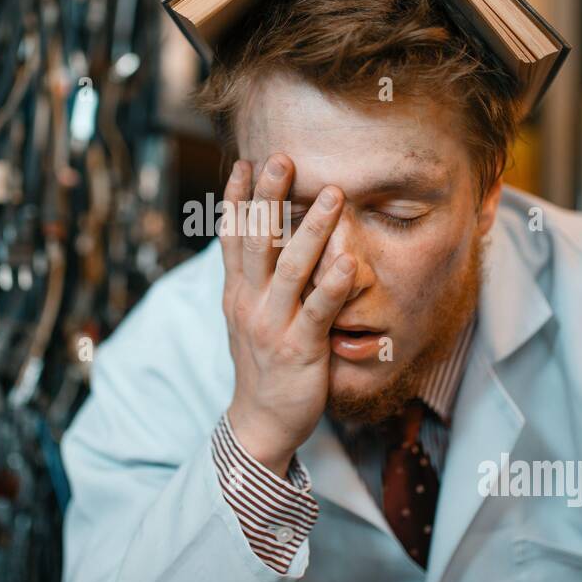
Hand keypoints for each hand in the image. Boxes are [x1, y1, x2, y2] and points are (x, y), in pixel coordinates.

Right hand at [220, 153, 355, 476]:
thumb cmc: (262, 365)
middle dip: (269, 198)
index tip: (244, 161)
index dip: (236, 198)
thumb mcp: (248, 316)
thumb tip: (260, 238)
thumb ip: (254, 279)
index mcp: (237, 293)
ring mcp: (273, 325)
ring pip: (291, 269)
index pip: (232, 237)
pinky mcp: (300, 348)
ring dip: (312, 229)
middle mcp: (250, 303)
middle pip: (258, 242)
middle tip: (283, 158)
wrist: (260, 423)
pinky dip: (332, 285)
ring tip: (333, 196)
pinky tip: (348, 260)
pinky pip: (318, 312)